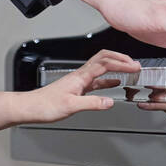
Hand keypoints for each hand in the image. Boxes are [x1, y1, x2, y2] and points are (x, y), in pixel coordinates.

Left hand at [23, 50, 140, 122]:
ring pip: (101, 67)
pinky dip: (108, 79)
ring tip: (128, 69)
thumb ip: (92, 103)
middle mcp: (80, 75)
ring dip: (116, 66)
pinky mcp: (78, 88)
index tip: (134, 67)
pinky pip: (97, 80)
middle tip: (134, 63)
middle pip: (104, 59)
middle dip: (120, 58)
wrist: (31, 107)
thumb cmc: (45, 105)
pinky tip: (114, 83)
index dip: (121, 63)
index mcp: (80, 76)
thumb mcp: (71, 106)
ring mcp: (79, 80)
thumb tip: (110, 101)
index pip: (105, 64)